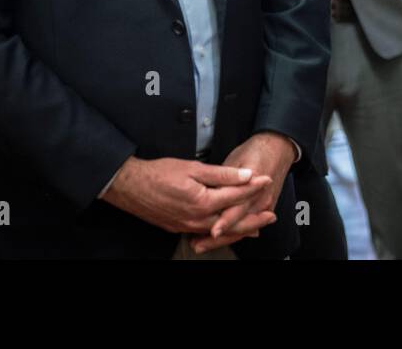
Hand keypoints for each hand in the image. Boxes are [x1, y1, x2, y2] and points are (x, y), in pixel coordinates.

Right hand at [101, 156, 270, 234]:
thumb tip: (245, 175)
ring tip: (256, 226)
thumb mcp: (193, 168)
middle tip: (271, 215)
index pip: (236, 195)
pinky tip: (227, 228)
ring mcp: (188, 226)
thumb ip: (222, 174)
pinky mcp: (180, 228)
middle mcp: (197, 219)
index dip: (253, 186)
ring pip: (221, 232)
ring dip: (240, 228)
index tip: (266, 179)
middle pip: (233, 222)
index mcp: (203, 202)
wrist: (130, 187)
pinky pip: (206, 233)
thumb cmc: (159, 174)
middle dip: (254, 219)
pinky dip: (221, 232)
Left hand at [190, 131, 296, 254]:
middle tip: (198, 243)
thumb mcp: (235, 160)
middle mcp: (261, 198)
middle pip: (239, 224)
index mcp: (254, 184)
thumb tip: (210, 191)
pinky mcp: (266, 209)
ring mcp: (265, 206)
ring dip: (225, 237)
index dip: (225, 221)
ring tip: (204, 243)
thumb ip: (225, 179)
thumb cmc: (256, 152)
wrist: (277, 148)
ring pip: (243, 228)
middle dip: (220, 236)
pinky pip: (250, 225)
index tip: (213, 231)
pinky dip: (236, 233)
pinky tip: (223, 239)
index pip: (238, 208)